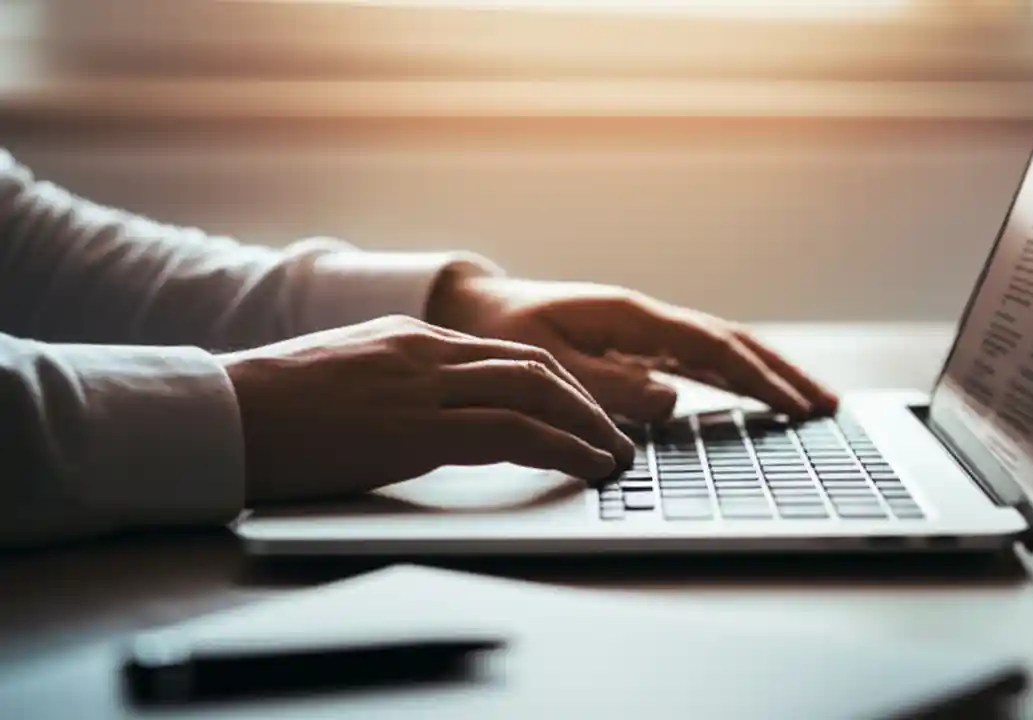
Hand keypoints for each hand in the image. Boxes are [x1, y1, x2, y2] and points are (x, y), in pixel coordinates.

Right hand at [219, 316, 633, 503]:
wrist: (220, 414)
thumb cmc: (268, 408)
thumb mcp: (345, 378)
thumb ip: (394, 385)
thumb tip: (429, 414)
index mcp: (410, 337)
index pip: (505, 352)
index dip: (556, 382)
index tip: (581, 408)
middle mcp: (426, 351)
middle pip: (535, 364)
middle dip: (586, 401)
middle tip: (614, 433)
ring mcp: (423, 385)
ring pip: (536, 391)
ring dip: (587, 425)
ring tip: (614, 455)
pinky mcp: (416, 428)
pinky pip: (512, 432)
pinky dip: (562, 447)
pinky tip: (586, 465)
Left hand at [430, 276, 838, 422]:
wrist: (476, 311)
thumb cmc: (503, 336)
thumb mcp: (546, 364)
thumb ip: (606, 384)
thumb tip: (671, 400)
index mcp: (629, 316)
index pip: (709, 345)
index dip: (755, 376)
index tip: (793, 404)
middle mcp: (646, 321)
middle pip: (731, 343)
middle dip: (782, 373)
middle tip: (828, 406)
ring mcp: (646, 334)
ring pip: (721, 352)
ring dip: (767, 375)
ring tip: (810, 403)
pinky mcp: (638, 348)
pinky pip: (698, 363)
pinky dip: (734, 379)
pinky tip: (758, 397)